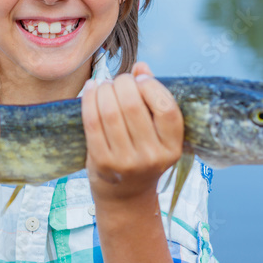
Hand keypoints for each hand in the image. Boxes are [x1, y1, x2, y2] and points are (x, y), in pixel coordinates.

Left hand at [81, 62, 183, 209]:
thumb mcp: (157, 133)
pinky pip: (92, 122)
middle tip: (119, 81)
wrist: (126, 196)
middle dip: (123, 83)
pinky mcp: (102, 162)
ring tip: (104, 85)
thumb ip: (153, 98)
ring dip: (104, 89)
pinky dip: (89, 99)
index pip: (166, 108)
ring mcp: (126, 162)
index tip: (141, 78)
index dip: (151, 86)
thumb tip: (141, 66)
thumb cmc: (143, 154)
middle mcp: (152, 157)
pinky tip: (92, 90)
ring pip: (110, 111)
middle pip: (133, 105)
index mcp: (172, 147)